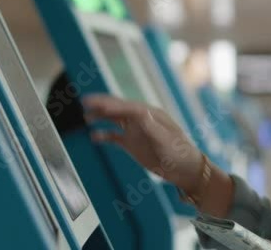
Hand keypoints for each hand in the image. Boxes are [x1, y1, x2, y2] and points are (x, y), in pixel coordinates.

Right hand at [82, 94, 203, 191]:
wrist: (185, 170)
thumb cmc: (179, 153)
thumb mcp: (166, 140)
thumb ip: (152, 127)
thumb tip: (140, 112)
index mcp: (151, 114)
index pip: (128, 107)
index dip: (114, 106)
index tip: (100, 106)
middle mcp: (141, 120)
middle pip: (118, 108)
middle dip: (102, 104)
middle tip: (85, 100)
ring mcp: (136, 131)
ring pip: (114, 120)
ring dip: (100, 116)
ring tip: (86, 116)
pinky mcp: (132, 144)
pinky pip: (114, 137)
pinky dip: (104, 135)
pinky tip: (94, 136)